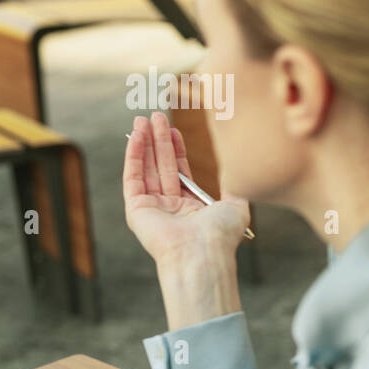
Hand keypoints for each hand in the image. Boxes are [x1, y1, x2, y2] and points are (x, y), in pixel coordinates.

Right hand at [123, 111, 249, 265]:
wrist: (202, 253)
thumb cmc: (221, 234)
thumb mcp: (237, 204)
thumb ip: (233, 185)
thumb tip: (236, 168)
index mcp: (189, 207)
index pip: (179, 171)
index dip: (176, 148)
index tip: (175, 128)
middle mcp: (167, 207)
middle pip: (160, 165)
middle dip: (157, 140)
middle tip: (155, 115)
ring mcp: (150, 207)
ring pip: (145, 167)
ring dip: (143, 142)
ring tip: (143, 119)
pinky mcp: (135, 209)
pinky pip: (132, 177)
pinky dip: (133, 156)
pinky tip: (135, 136)